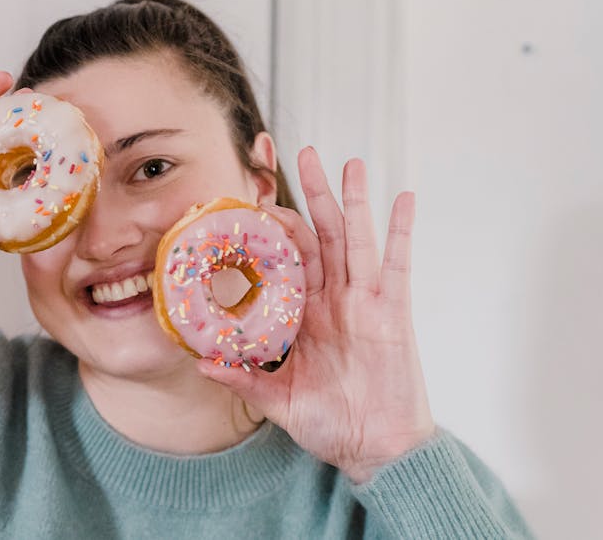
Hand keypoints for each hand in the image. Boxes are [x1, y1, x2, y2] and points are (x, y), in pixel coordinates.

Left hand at [199, 147, 434, 483]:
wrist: (376, 450)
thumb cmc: (330, 424)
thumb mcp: (277, 398)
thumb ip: (242, 376)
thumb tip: (199, 361)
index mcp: (306, 314)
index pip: (288, 258)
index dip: (274, 228)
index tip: (254, 198)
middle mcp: (335, 300)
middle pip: (322, 235)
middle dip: (312, 194)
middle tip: (302, 152)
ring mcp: (366, 303)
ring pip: (357, 240)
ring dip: (353, 201)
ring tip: (349, 162)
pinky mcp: (393, 314)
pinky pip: (398, 266)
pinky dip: (401, 232)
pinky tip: (403, 198)